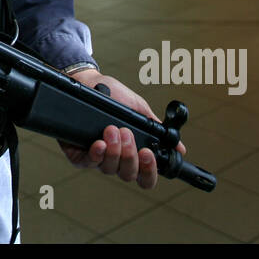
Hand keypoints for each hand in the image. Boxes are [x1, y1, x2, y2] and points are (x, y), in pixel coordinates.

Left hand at [57, 70, 187, 188]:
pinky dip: (96, 155)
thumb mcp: (138, 110)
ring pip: (110, 170)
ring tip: (111, 130)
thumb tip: (179, 146)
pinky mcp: (79, 155)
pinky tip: (99, 143)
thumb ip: (156, 129)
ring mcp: (97, 159)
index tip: (148, 154)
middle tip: (126, 134)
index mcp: (133, 153)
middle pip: (128, 175)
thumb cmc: (113, 96)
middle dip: (130, 156)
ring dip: (114, 150)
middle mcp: (116, 160)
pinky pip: (88, 164)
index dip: (149, 172)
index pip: (145, 176)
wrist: (89, 82)